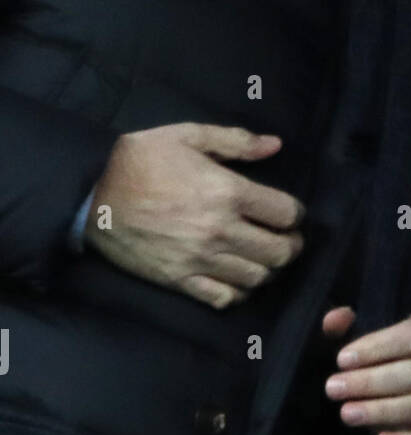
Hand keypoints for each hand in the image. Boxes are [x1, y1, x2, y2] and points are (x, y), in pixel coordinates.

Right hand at [85, 123, 304, 309]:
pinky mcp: (179, 280)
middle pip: (280, 252)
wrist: (91, 191)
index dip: (295, 214)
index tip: (288, 213)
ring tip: (262, 257)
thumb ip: (237, 141)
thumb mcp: (189, 136)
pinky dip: (239, 292)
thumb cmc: (141, 158)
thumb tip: (275, 146)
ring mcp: (199, 259)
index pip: (286, 213)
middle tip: (285, 239)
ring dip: (267, 269)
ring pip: (257, 278)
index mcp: (227, 191)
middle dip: (291, 245)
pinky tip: (237, 279)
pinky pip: (224, 298)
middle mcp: (219, 230)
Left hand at [322, 309, 410, 434]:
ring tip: (346, 413)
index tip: (342, 359)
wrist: (390, 384)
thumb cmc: (376, 353)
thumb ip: (344, 323)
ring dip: (380, 411)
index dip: (377, 348)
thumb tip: (332, 320)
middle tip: (333, 388)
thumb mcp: (360, 331)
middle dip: (370, 382)